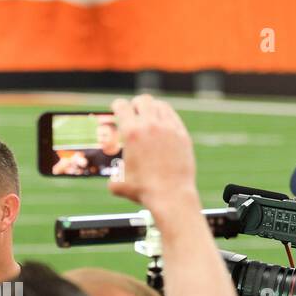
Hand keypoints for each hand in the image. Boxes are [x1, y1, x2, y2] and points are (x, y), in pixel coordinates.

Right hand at [108, 95, 199, 216]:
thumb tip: (113, 177)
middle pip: (143, 100)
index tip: (117, 108)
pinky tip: (163, 125)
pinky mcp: (182, 135)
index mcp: (131, 133)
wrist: (171, 195)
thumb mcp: (118, 184)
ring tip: (150, 116)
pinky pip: (173, 117)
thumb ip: (113, 175)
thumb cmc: (143, 191)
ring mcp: (169, 128)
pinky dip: (166, 117)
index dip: (117, 105)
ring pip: (160, 105)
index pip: (122, 106)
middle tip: (135, 110)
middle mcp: (150, 126)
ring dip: (152, 108)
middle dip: (136, 104)